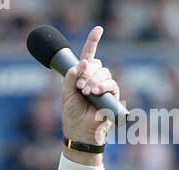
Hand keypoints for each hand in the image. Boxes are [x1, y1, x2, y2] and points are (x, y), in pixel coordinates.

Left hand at [60, 26, 121, 146]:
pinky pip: (111, 84)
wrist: (79, 130)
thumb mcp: (66, 93)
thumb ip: (71, 76)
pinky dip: (103, 86)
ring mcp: (104, 85)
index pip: (89, 55)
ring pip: (103, 72)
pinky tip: (96, 92)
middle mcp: (95, 78)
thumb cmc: (72, 113)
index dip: (93, 41)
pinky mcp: (112, 95)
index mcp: (83, 75)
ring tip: (86, 92)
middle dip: (87, 73)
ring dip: (93, 80)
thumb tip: (83, 63)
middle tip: (80, 87)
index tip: (98, 29)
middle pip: (96, 63)